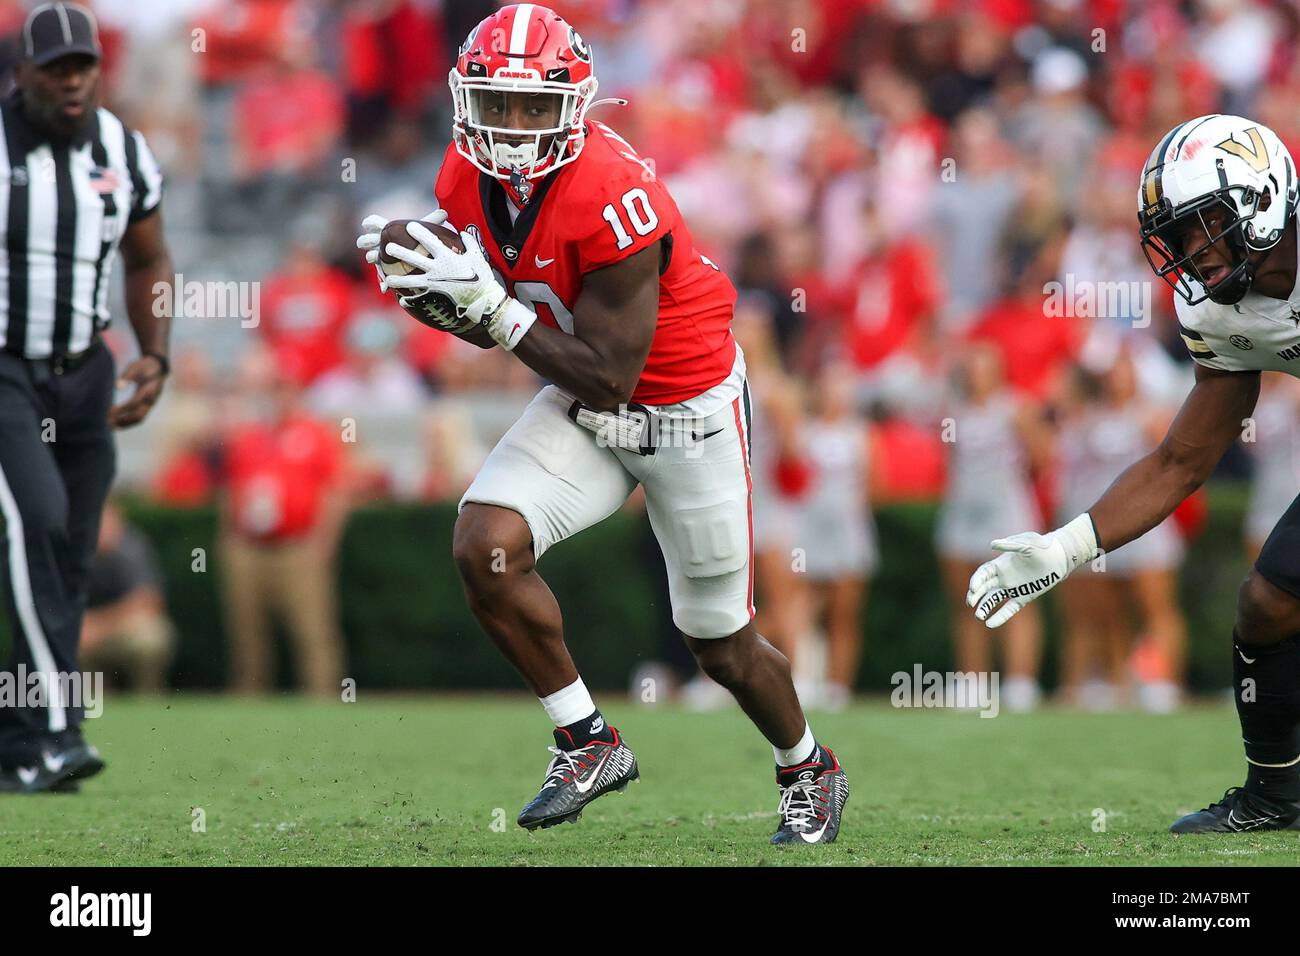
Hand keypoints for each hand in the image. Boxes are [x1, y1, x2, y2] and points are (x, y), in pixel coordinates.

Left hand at [109, 355, 166, 428]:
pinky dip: (128, 422)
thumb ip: (127, 376)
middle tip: (107, 422)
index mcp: (150, 390)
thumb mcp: (136, 367)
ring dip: (125, 423)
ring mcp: (150, 404)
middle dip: (123, 419)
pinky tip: (116, 424)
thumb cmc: (144, 366)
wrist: (158, 368)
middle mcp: (151, 400)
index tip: (108, 410)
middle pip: (138, 415)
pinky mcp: (147, 406)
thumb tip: (117, 387)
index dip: (122, 408)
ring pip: (139, 418)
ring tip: (110, 426)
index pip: (135, 403)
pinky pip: (139, 417)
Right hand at [355, 209, 447, 292]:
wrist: (419, 258)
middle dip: (366, 240)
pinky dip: (383, 283)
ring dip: (371, 257)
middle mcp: (382, 243)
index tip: (366, 224)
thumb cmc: (419, 241)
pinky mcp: (386, 272)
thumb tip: (445, 212)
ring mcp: (382, 258)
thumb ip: (433, 220)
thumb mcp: (425, 230)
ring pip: (371, 257)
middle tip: (366, 242)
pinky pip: (382, 278)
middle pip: (367, 240)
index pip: (375, 223)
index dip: (369, 223)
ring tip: (373, 258)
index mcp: (388, 231)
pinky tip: (385, 288)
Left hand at [381, 223, 508, 327]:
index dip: (418, 231)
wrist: (484, 300)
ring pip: (411, 280)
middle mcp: (437, 268)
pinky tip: (403, 301)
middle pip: (413, 258)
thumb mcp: (478, 256)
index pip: (429, 240)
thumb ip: (469, 242)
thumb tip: (462, 232)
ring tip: (387, 277)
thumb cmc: (483, 277)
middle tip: (387, 247)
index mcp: (447, 256)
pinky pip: (420, 298)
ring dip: (398, 279)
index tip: (408, 225)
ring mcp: (435, 283)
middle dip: (399, 252)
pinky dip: (411, 301)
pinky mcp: (436, 296)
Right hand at [965, 514, 1098, 627]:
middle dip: (975, 595)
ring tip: (979, 617)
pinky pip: (1009, 609)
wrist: (1059, 557)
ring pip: (993, 600)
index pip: (983, 574)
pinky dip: (999, 617)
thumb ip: (1011, 544)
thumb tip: (992, 545)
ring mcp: (1013, 588)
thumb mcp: (1027, 543)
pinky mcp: (1023, 597)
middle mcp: (1003, 577)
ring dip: (984, 607)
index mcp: (1001, 564)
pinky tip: (990, 624)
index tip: (973, 588)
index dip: (976, 581)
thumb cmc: (1042, 547)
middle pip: (984, 588)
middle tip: (970, 603)